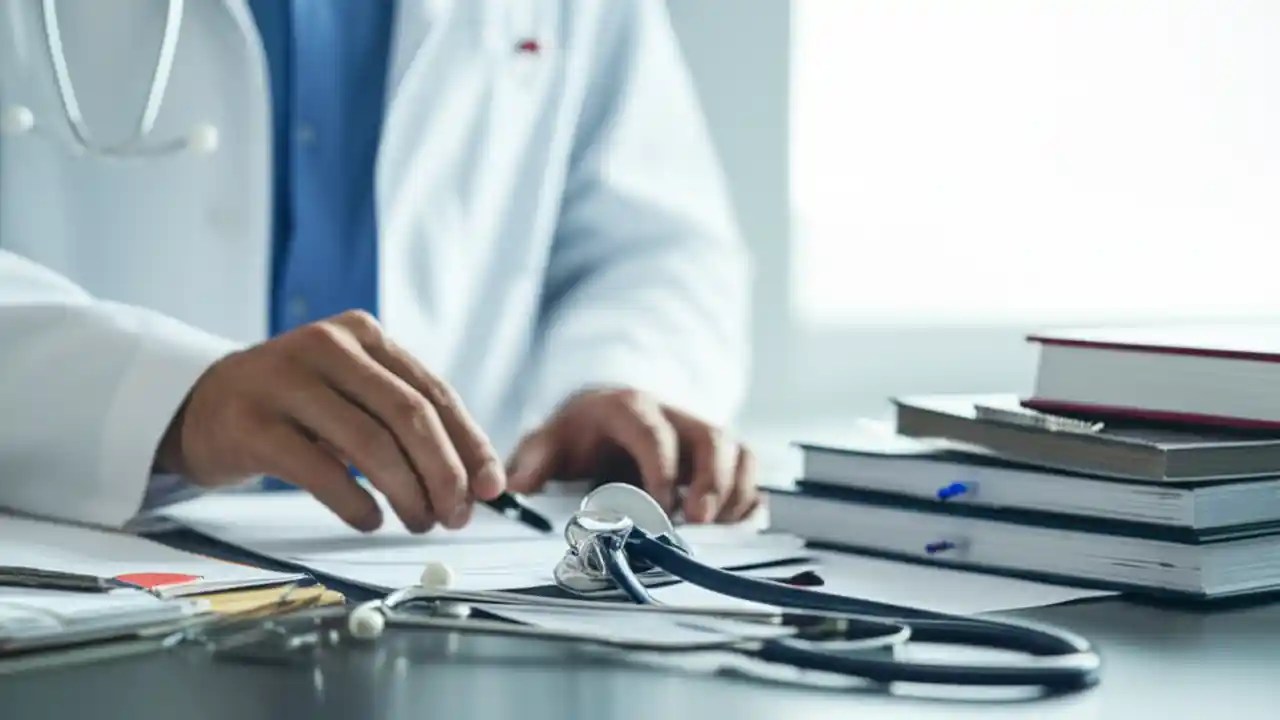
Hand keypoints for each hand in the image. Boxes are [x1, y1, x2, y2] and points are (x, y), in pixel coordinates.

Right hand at [155, 310, 505, 532]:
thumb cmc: (295, 408)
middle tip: (457, 516)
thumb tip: (476, 481)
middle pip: (408, 415)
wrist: (198, 405)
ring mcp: (284, 380)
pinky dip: (355, 503)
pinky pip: (319, 470)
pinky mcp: (251, 423)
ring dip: (406, 493)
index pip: (434, 392)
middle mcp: (327, 346)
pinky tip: (371, 521)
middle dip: (444, 474)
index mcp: (363, 334)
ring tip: (419, 523)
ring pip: (369, 444)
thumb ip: (407, 422)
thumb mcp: (351, 393)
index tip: (493, 488)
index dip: (470, 444)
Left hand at [507, 388, 757, 522]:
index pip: (654, 432)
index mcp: (630, 408)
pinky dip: (747, 499)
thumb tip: (517, 484)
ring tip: (718, 529)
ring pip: (738, 452)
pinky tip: (732, 526)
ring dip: (735, 492)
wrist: (605, 416)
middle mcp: (674, 416)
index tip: (659, 509)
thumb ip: (533, 460)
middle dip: (712, 481)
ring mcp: (700, 435)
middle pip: (711, 438)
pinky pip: (749, 471)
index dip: (661, 470)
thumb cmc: (580, 433)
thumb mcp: (549, 440)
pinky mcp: (718, 455)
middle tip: (700, 521)